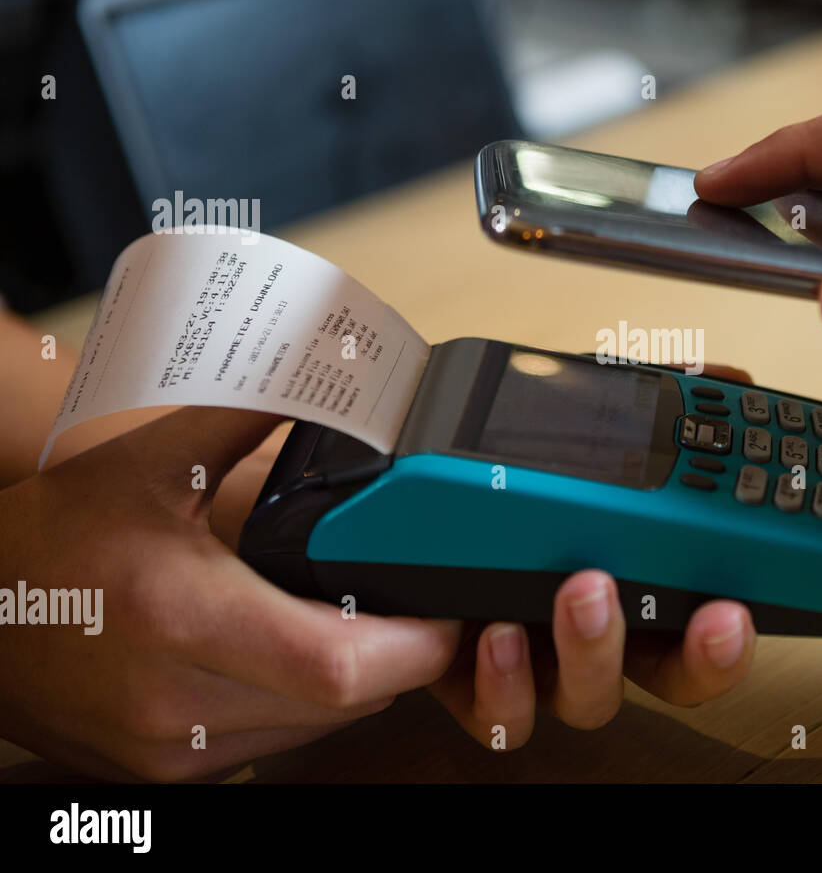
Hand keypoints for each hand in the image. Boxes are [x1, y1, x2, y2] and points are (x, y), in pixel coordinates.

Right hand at [0, 408, 460, 780]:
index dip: (416, 643)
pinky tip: (293, 654)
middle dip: (398, 656)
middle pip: (346, 702)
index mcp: (181, 617)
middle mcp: (177, 703)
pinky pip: (275, 746)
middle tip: (410, 601)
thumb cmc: (53, 534)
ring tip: (354, 620)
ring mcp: (170, 751)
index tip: (446, 607)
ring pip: (317, 730)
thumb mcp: (147, 455)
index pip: (342, 666)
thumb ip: (247, 408)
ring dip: (354, 684)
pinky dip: (302, 705)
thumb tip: (328, 369)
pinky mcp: (166, 775)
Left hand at [425, 363, 757, 748]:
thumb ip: (647, 400)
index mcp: (634, 577)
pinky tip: (496, 636)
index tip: (736, 607)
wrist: (394, 486)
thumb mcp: (577, 417)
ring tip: (581, 592)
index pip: (705, 628)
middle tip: (695, 611)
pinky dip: (506, 686)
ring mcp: (537, 658)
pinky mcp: (470, 680)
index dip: (731, 636)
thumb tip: (719, 377)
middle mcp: (594, 628)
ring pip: (589, 699)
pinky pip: (500, 712)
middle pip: (669, 677)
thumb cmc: (502, 467)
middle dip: (695, 657)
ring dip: (594, 654)